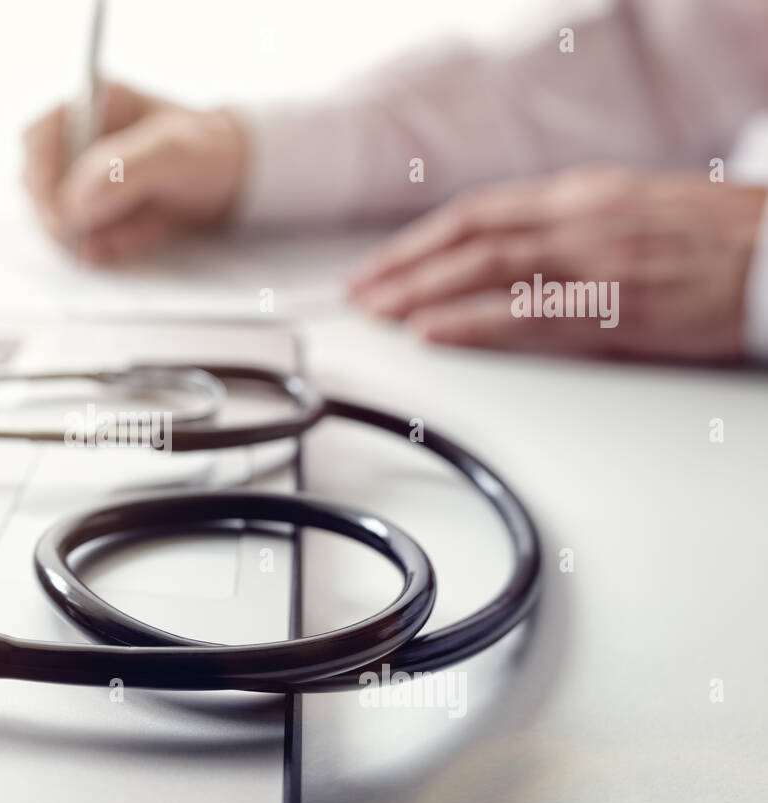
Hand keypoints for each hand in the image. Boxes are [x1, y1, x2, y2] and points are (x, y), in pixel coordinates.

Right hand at [21, 83, 245, 262]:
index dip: (41, 176)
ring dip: (80, 235)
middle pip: (36, 181)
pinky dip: (101, 249)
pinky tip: (129, 242)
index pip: (38, 138)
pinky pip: (82, 240)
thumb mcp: (173, 153)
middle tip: (80, 237)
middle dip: (56, 214)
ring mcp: (85, 181)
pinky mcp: (97, 215)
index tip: (59, 212)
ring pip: (54, 216)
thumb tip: (74, 203)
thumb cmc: (209, 151)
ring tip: (121, 236)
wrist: (238, 182)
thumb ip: (122, 171)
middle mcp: (80, 142)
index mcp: (91, 106)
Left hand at [348, 167, 767, 360]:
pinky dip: (472, 322)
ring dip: (421, 291)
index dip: (419, 240)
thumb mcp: (632, 210)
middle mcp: (580, 218)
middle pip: (467, 235)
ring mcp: (596, 261)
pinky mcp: (616, 307)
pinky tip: (434, 332)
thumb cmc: (718, 237)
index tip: (382, 264)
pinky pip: (527, 315)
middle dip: (403, 265)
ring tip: (378, 312)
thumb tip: (509, 254)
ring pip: (486, 268)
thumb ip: (568, 228)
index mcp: (582, 194)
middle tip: (359, 293)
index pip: (477, 212)